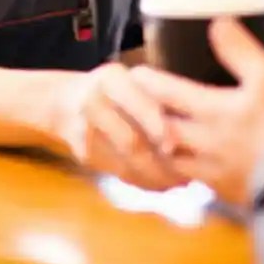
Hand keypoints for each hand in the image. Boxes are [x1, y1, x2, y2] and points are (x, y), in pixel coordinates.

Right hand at [54, 63, 188, 190]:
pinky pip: (116, 172)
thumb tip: (197, 130)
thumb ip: (159, 98)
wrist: (67, 100)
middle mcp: (93, 101)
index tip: (175, 146)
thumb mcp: (135, 80)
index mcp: (112, 78)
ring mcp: (83, 129)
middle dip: (162, 164)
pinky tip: (160, 184)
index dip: (158, 126)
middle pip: (131, 141)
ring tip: (179, 183)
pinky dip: (141, 182)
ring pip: (124, 164)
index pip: (138, 104)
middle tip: (188, 176)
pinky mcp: (82, 153)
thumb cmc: (119, 89)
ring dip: (155, 179)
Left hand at [127, 19, 263, 205]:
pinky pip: (199, 183)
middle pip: (164, 130)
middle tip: (141, 107)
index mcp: (212, 112)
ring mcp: (215, 173)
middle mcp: (204, 144)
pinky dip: (191, 173)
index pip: (169, 93)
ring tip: (163, 140)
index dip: (151, 81)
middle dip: (150, 117)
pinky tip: (199, 170)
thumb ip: (241, 51)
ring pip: (176, 160)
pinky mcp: (229, 194)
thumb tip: (217, 24)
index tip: (136, 73)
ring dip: (166, 149)